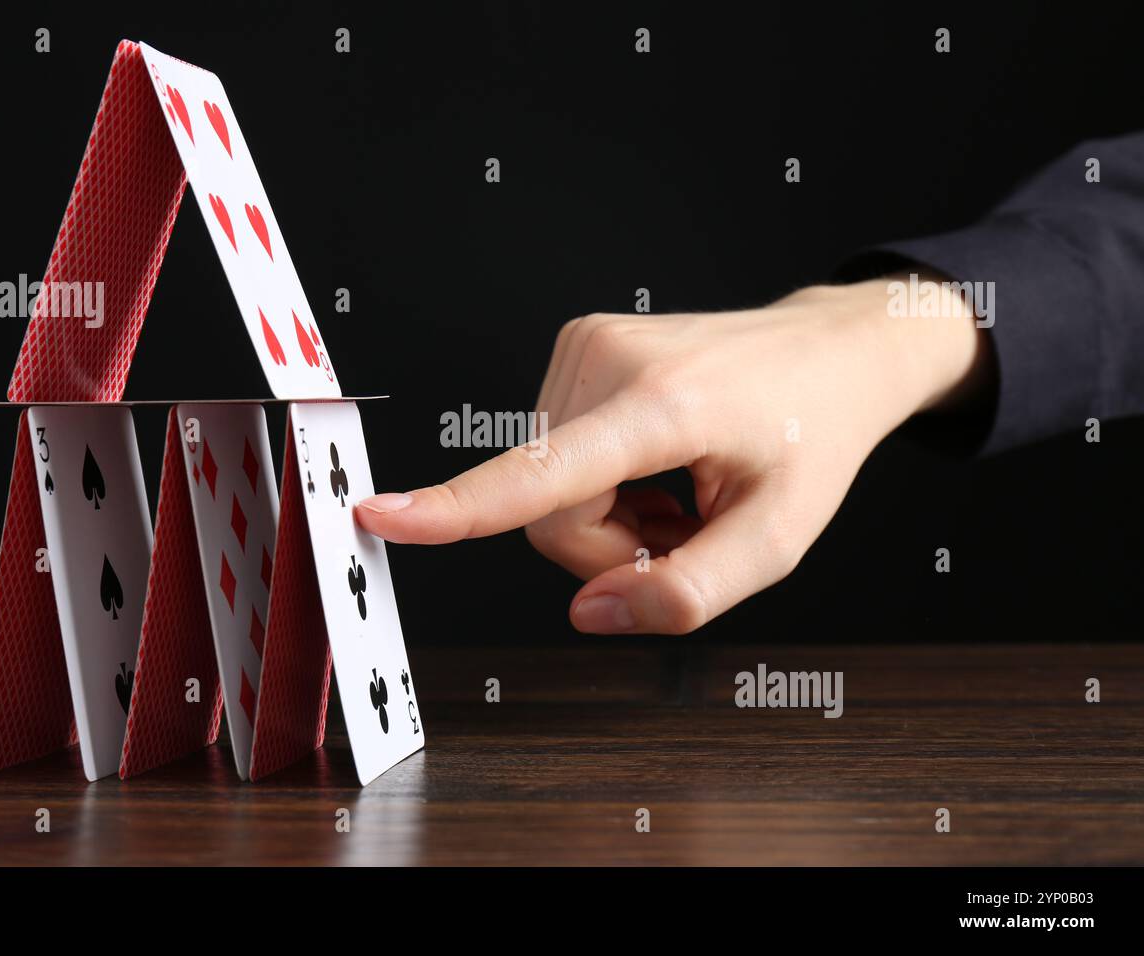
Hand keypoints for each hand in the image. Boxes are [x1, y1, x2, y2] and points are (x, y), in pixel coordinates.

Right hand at [356, 275, 991, 633]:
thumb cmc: (809, 438)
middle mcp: (611, 359)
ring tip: (673, 489)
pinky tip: (653, 465)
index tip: (379, 515)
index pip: (544, 475)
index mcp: (665, 406)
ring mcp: (588, 343)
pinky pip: (551, 453)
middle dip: (606, 546)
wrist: (830, 351)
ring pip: (542, 486)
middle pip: (546, 511)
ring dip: (605, 512)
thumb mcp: (778, 539)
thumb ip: (686, 592)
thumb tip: (590, 612)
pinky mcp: (578, 344)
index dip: (457, 509)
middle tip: (678, 529)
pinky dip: (598, 479)